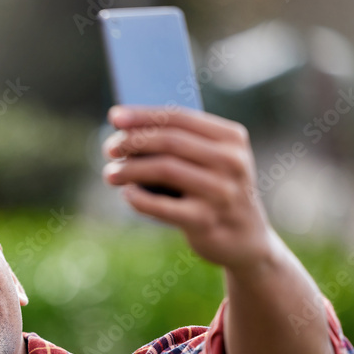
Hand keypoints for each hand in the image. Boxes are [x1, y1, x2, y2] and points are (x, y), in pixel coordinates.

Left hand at [101, 105, 276, 271]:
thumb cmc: (214, 191)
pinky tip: (127, 194)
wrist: (245, 238)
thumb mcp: (210, 162)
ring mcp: (221, 192)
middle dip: (133, 141)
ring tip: (110, 174)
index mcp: (232, 138)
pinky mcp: (206, 221)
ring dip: (130, 169)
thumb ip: (180, 144)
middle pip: (170, 141)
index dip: (144, 115)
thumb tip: (128, 131)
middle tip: (109, 147)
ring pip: (164, 169)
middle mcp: (231, 162)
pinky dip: (139, 199)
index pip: (180, 117)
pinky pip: (162, 206)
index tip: (114, 117)